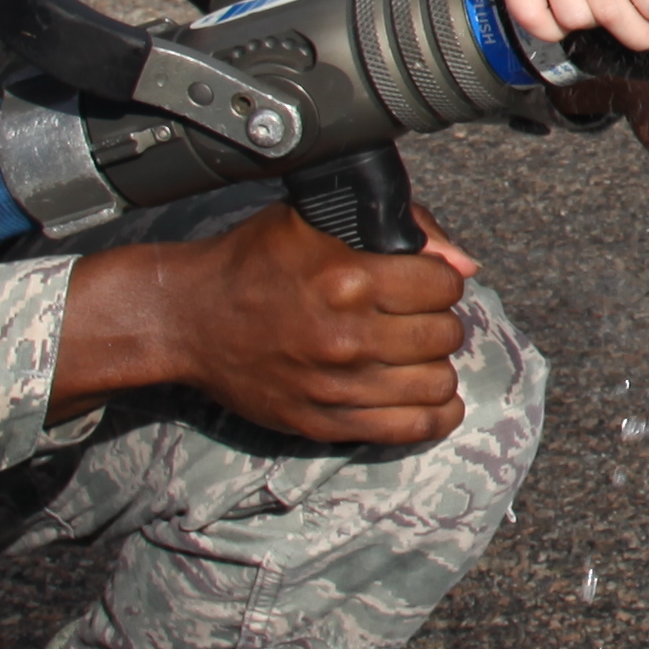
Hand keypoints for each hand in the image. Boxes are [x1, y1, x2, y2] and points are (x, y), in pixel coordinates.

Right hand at [58, 215, 469, 441]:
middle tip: (414, 317)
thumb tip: (462, 264)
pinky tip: (423, 395)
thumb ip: (399, 226)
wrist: (186, 318)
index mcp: (349, 278)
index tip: (421, 282)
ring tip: (413, 354)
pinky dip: (432, 414)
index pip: (445, 287)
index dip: (439, 281)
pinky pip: (411, 429)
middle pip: (445, 336)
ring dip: (434, 366)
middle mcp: (349, 337)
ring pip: (438, 384)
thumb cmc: (251, 261)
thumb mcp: (314, 219)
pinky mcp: (324, 423)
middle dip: (437, 321)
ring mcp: (338, 387)